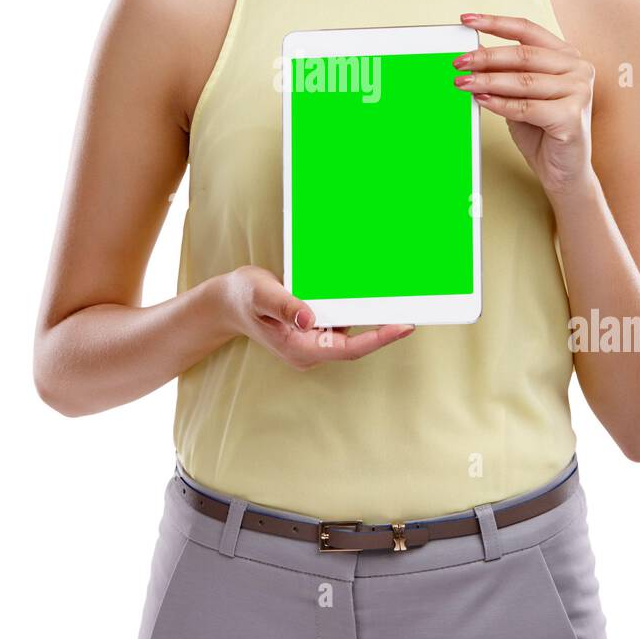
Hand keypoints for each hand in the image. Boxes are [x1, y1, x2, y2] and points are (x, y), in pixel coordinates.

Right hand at [220, 265, 415, 370]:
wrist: (227, 302)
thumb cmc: (242, 298)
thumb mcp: (262, 295)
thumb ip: (285, 306)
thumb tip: (310, 317)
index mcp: (300, 348)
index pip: (349, 349)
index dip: (377, 339)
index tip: (403, 326)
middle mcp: (311, 349)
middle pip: (355, 340)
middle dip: (380, 323)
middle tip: (412, 303)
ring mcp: (313, 340)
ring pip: (349, 329)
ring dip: (367, 312)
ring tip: (392, 290)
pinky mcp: (314, 329)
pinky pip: (340, 319)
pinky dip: (352, 305)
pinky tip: (363, 289)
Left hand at [454, 12, 595, 199]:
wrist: (563, 170)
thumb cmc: (542, 130)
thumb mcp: (520, 94)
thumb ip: (504, 73)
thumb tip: (473, 54)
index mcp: (566, 56)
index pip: (527, 30)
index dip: (495, 22)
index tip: (468, 20)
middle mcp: (577, 68)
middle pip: (523, 55)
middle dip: (485, 57)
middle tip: (459, 61)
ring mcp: (579, 91)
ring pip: (522, 81)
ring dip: (487, 81)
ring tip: (463, 82)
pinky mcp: (571, 116)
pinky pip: (526, 106)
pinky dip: (499, 104)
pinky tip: (481, 100)